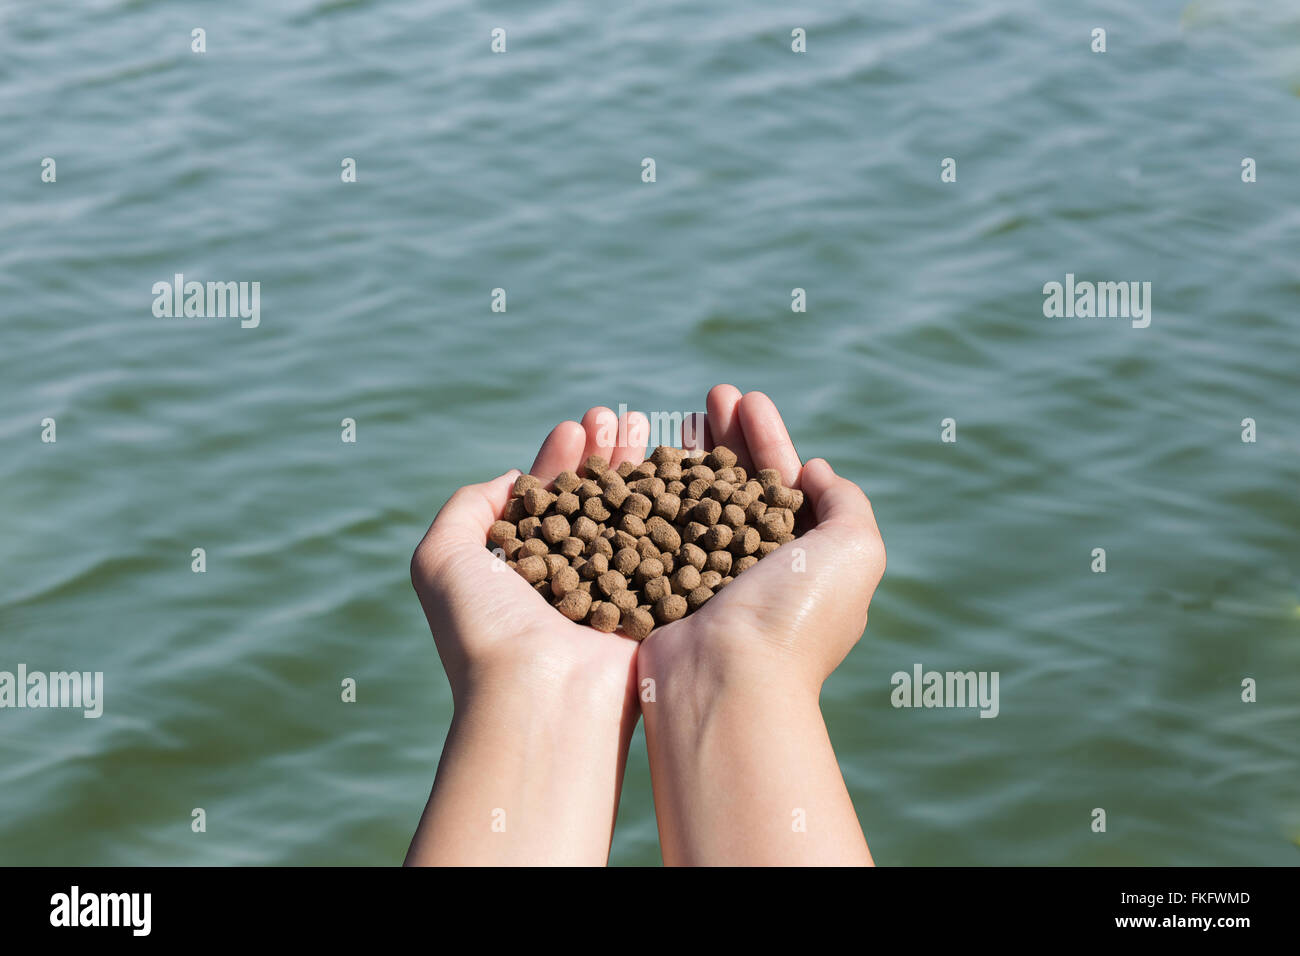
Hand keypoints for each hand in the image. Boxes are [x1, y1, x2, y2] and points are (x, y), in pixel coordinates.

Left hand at [410, 406, 653, 703]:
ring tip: (642, 425)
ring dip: (636, 470)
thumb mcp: (440, 559)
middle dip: (602, 456)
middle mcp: (566, 583)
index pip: (544, 501)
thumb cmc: (483, 628)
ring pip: (629, 518)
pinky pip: (667, 550)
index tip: (575, 426)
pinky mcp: (653, 612)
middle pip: (591, 502)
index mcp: (518, 572)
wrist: (542, 696)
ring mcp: (612, 596)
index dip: (559, 460)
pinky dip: (672, 508)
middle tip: (617, 416)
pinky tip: (678, 470)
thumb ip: (465, 508)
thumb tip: (512, 480)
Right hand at [639, 385, 885, 695]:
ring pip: (693, 502)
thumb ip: (847, 503)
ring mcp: (704, 581)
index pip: (784, 483)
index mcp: (803, 562)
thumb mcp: (854, 551)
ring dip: (687, 456)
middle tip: (712, 393)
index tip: (747, 398)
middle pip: (737, 484)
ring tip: (670, 414)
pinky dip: (647, 495)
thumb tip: (814, 471)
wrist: (725, 682)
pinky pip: (653, 531)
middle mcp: (755, 571)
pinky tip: (637, 461)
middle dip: (727, 435)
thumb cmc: (793, 615)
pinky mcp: (659, 591)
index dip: (768, 437)